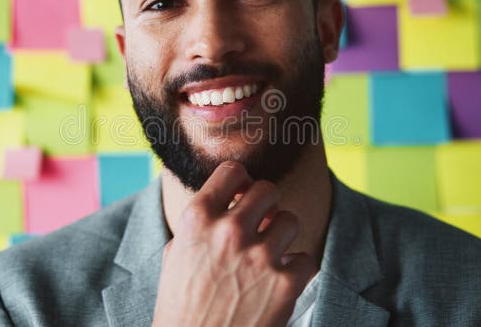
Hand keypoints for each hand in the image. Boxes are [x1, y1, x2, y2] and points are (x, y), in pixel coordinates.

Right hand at [152, 161, 317, 325]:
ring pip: (291, 220)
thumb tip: (224, 200)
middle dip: (267, 206)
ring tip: (270, 255)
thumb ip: (200, 225)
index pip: (232, 171)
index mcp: (197, 219)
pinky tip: (277, 283)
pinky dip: (295, 271)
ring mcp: (259, 256)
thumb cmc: (180, 309)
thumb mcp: (175, 257)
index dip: (241, 181)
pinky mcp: (284, 283)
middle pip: (268, 190)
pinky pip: (305, 258)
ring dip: (283, 236)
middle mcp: (229, 231)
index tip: (243, 194)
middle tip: (262, 224)